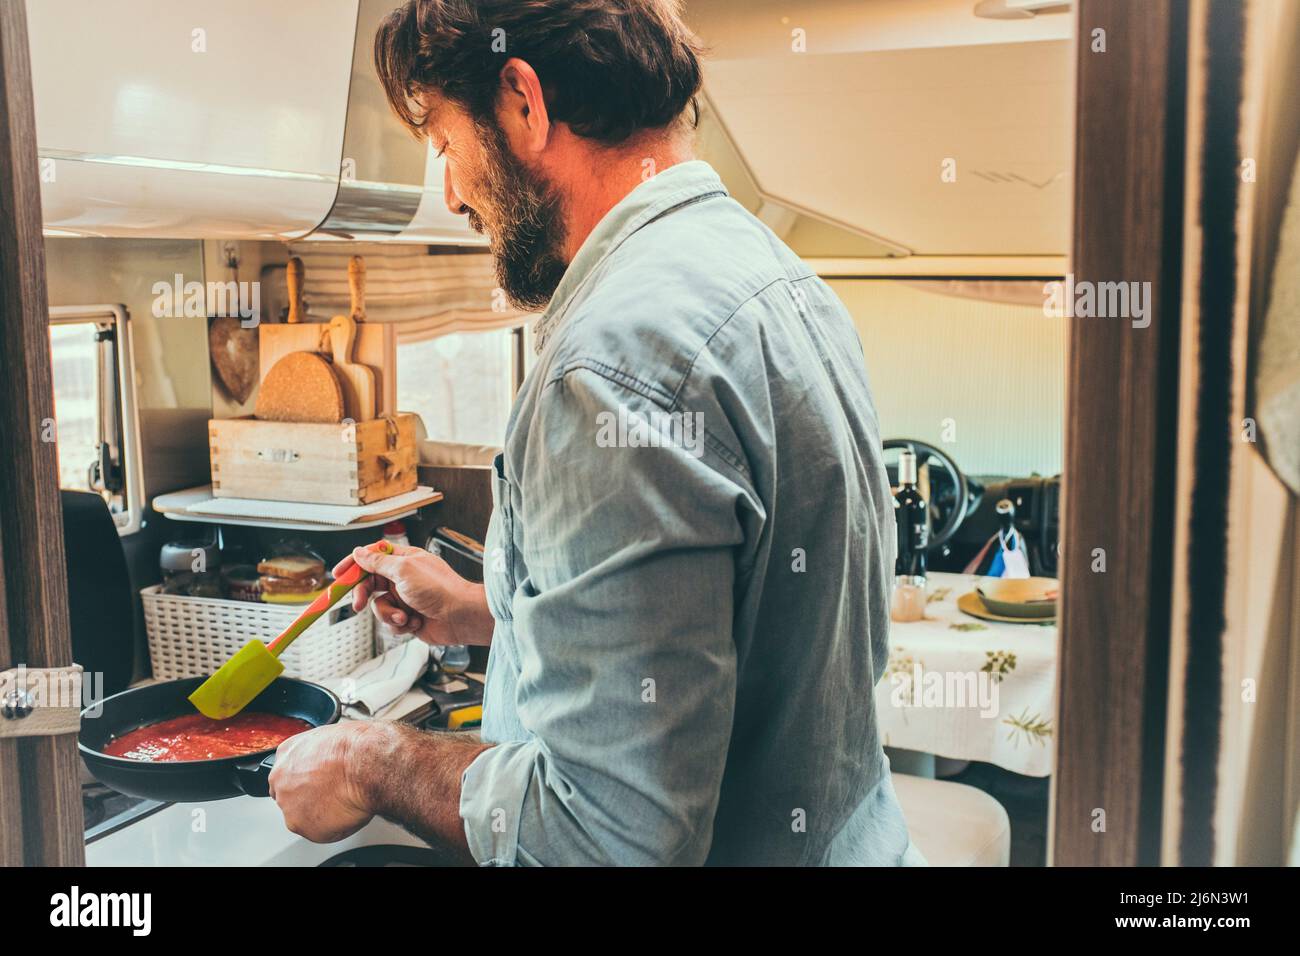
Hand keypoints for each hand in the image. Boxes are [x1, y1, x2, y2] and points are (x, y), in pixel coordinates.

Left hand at [268, 722, 374, 842]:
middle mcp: (281, 779)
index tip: (321, 781)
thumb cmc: (356, 746)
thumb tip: (332, 757)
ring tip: (345, 800)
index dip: (307, 780)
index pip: (289, 773)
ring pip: (303, 817)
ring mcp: (289, 805)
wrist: (364, 764)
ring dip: (320, 813)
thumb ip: (322, 751)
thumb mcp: (334, 734)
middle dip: (310, 797)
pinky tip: (348, 811)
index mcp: (288, 752)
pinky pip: (319, 831)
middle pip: (291, 796)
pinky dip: (334, 827)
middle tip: (334, 793)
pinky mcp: (302, 826)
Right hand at [333, 543, 491, 645]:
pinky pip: (390, 622)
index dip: (354, 565)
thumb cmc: (440, 590)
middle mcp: (403, 577)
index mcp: (404, 560)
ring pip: (378, 607)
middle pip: (370, 584)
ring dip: (388, 614)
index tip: (338, 575)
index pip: (372, 557)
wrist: (460, 617)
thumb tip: (359, 552)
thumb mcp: (404, 570)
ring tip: (404, 616)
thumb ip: (378, 562)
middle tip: (358, 604)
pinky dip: (399, 625)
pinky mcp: (408, 617)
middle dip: (364, 595)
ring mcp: (405, 598)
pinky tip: (414, 622)